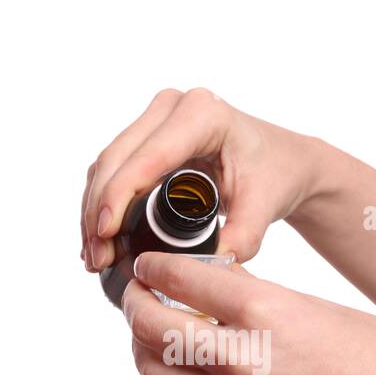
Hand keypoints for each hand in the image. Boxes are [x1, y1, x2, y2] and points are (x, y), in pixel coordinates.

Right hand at [81, 87, 326, 271]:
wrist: (282, 160)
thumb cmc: (275, 175)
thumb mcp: (265, 205)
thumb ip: (243, 236)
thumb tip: (208, 267)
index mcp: (202, 115)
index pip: (146, 158)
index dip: (117, 197)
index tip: (105, 236)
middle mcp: (172, 106)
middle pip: (116, 158)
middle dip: (98, 211)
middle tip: (97, 257)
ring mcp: (155, 117)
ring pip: (106, 163)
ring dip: (93, 209)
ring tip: (95, 256)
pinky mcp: (145, 133)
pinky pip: (112, 167)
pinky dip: (101, 201)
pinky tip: (97, 236)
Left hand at [122, 251, 375, 374]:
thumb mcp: (313, 306)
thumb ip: (252, 297)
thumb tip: (206, 282)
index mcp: (265, 314)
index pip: (178, 278)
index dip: (153, 265)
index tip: (149, 262)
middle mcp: (243, 362)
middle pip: (149, 328)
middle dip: (134, 303)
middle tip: (137, 292)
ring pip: (155, 374)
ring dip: (143, 347)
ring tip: (153, 330)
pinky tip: (184, 366)